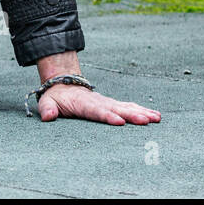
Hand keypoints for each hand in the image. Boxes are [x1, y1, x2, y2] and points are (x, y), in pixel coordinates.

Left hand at [35, 83, 161, 125]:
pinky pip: (129, 106)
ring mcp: (107, 102)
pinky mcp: (113, 104)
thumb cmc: (56, 96)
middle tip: (145, 121)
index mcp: (83, 103)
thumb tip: (48, 116)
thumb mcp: (47, 101)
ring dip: (141, 112)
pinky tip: (155, 115)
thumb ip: (48, 109)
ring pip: (126, 106)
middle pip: (117, 109)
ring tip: (156, 118)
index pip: (97, 111)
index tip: (120, 122)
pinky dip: (142, 110)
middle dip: (132, 115)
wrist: (64, 83)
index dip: (108, 116)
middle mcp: (98, 101)